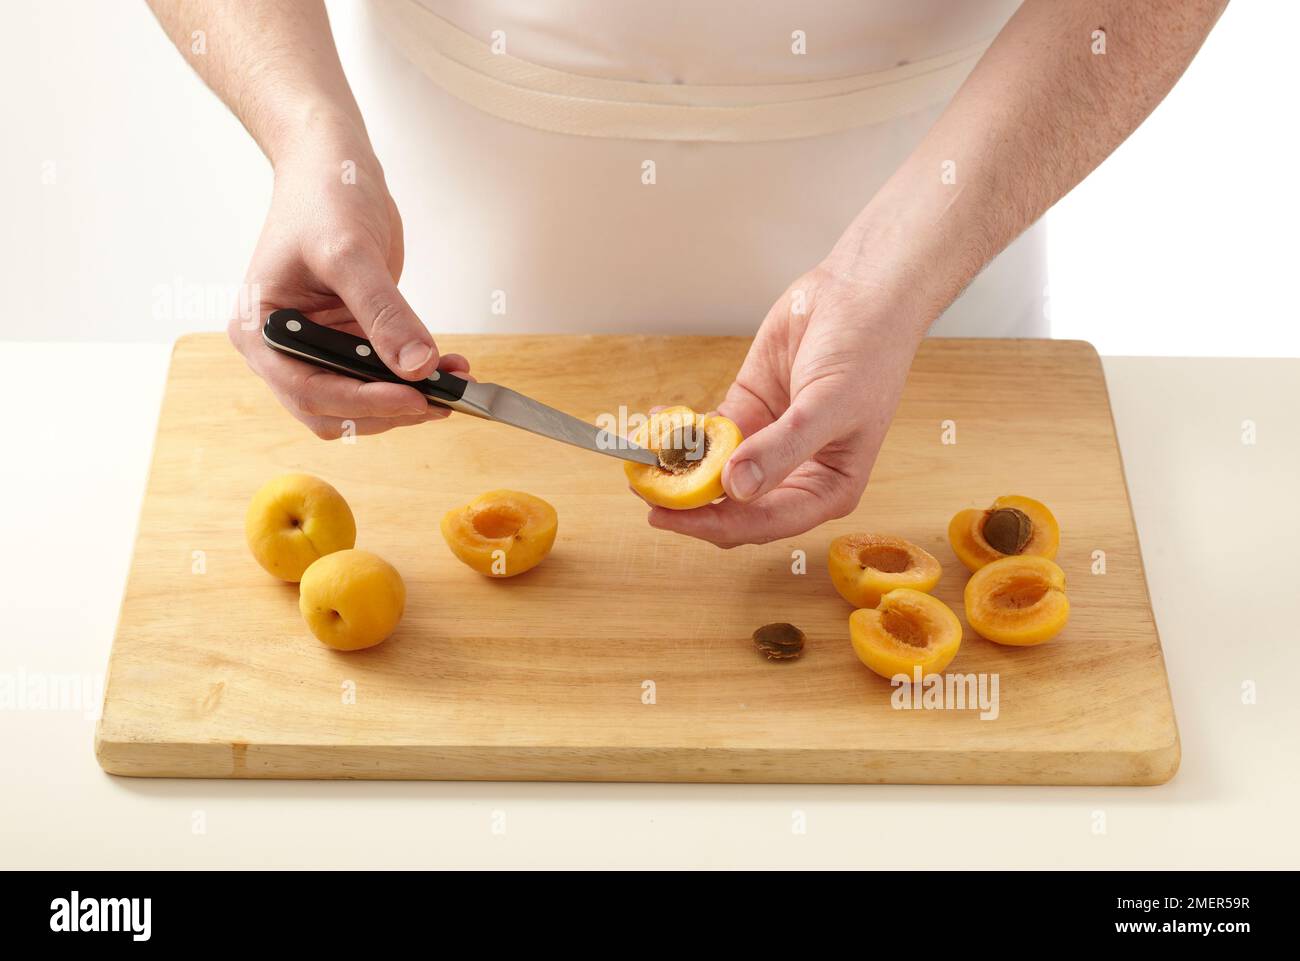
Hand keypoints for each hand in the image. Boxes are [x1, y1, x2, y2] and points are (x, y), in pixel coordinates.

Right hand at [228, 122, 467, 437]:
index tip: (416, 399)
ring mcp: (317, 346)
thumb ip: (383, 311)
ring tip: (455, 383)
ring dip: (408, 399)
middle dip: (390, 409)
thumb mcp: (350, 252)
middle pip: (335, 408)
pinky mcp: (348, 340)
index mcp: (262, 330)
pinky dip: (414, 379)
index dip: (364, 402)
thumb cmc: (323, 197)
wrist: (333, 167)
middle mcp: (283, 348)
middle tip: (444, 400)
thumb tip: (418, 366)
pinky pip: (381, 376)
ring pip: (362, 401)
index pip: (309, 389)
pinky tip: (448, 369)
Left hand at [646, 264, 925, 546]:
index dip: (714, 524)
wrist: (858, 293)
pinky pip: (705, 436)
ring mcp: (765, 447)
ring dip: (677, 469)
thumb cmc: (866, 352)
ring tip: (638, 457)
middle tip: (642, 485)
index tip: (666, 515)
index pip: (765, 522)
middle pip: (733, 507)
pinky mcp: (744, 415)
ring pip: (712, 474)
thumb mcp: (829, 405)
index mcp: (828, 489)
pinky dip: (680, 433)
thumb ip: (781, 449)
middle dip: (688, 500)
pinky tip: (657, 423)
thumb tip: (737, 487)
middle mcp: (794, 476)